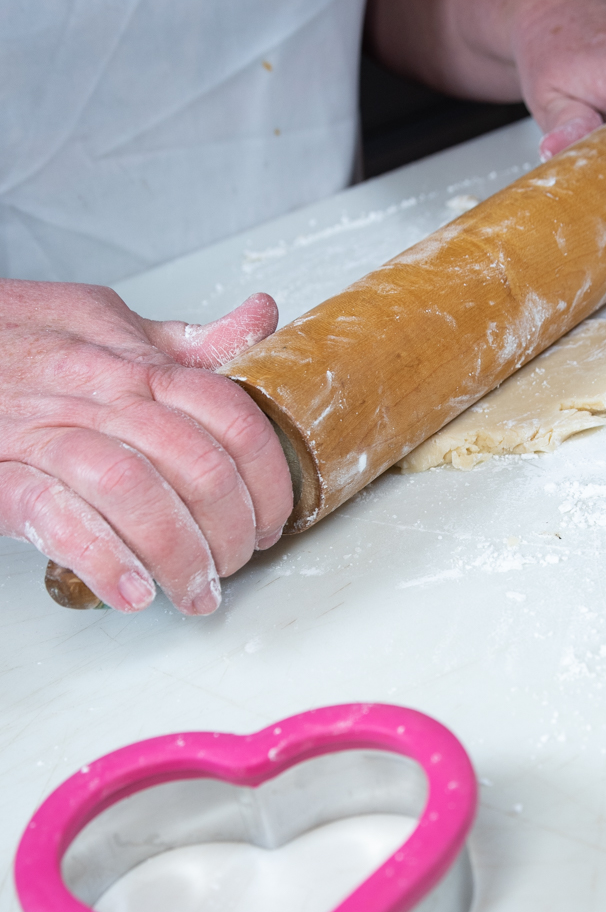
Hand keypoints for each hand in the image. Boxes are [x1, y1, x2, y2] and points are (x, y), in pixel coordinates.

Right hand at [0, 281, 291, 614]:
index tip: (272, 518)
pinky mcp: (2, 476)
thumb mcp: (108, 324)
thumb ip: (186, 342)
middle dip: (232, 528)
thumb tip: (261, 318)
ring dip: (178, 554)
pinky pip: (59, 518)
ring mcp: (46, 434)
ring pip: (134, 491)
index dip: (267, 477)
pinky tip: (132, 592)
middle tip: (235, 564)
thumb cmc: (15, 341)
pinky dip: (104, 561)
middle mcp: (98, 395)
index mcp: (135, 364)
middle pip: (195, 463)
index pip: (231, 415)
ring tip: (194, 593)